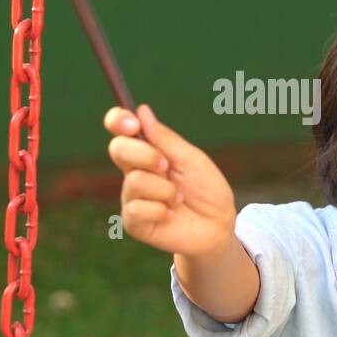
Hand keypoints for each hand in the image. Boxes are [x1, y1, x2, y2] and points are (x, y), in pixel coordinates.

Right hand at [103, 104, 237, 256]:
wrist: (219, 225)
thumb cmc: (207, 190)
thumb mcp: (192, 159)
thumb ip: (166, 139)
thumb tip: (142, 111)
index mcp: (148, 152)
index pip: (121, 130)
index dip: (117, 120)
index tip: (131, 122)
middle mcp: (135, 172)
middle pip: (118, 148)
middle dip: (145, 155)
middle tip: (167, 166)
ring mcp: (132, 197)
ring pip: (134, 181)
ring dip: (164, 189)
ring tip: (178, 199)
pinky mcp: (134, 222)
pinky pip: (137, 208)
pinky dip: (161, 210)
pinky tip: (172, 215)